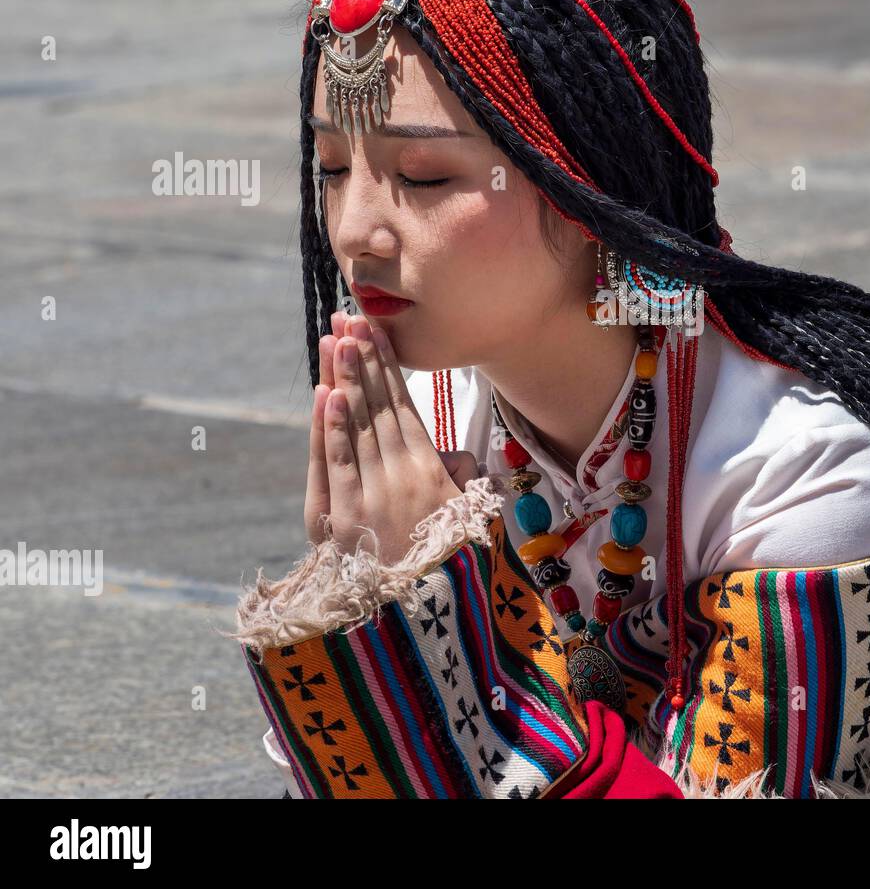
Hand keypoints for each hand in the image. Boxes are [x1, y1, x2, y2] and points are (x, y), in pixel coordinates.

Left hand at [303, 312, 478, 563]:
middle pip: (377, 407)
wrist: (421, 621)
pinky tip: (326, 394)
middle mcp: (400, 477)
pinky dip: (328, 428)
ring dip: (345, 380)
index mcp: (433, 473)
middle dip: (364, 361)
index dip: (390, 368)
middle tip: (351, 319)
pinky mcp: (340, 517)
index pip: (405, 407)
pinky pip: (334, 463)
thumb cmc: (451, 568)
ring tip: (338, 341)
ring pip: (354, 426)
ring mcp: (367, 495)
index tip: (378, 332)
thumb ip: (464, 481)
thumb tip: (456, 456)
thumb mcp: (472, 520)